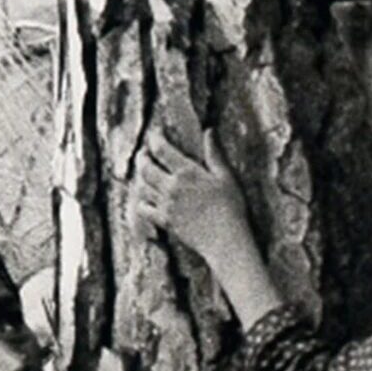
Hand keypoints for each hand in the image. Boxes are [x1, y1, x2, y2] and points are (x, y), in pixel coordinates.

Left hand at [133, 130, 254, 278]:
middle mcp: (171, 187)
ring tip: (143, 172)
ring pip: (142, 186)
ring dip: (140, 177)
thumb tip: (209, 131)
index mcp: (187, 172)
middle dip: (142, 157)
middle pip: (145, 168)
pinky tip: (144, 198)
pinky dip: (141, 201)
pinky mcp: (164, 221)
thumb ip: (214, 153)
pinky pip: (144, 209)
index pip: (162, 150)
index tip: (154, 134)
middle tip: (144, 153)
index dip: (154, 139)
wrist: (225, 239)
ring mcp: (165, 205)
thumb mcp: (226, 176)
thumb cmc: (231, 207)